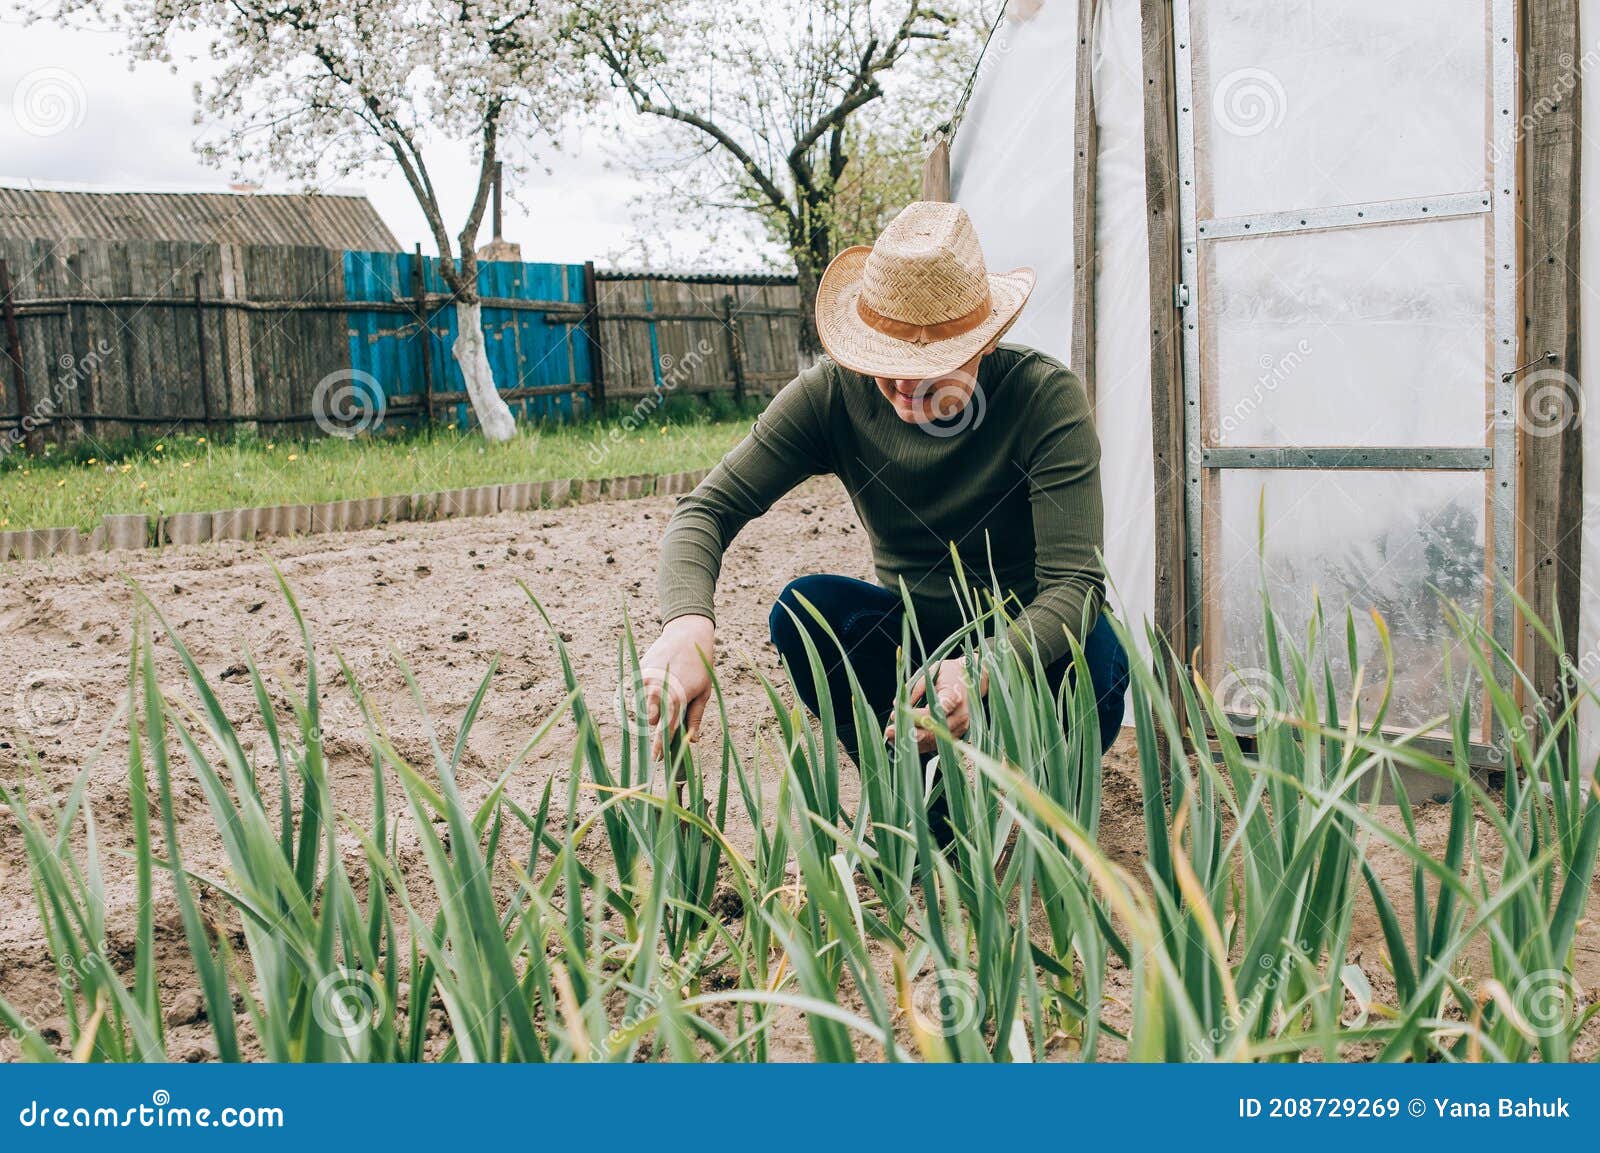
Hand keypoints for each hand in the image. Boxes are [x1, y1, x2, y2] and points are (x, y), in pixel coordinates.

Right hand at [637, 614, 715, 757]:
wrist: (687, 634)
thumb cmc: (700, 665)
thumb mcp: (704, 692)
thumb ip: (695, 717)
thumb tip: (694, 740)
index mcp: (676, 698)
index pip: (665, 730)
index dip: (661, 747)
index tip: (658, 760)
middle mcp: (658, 690)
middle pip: (651, 721)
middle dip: (657, 724)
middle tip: (666, 717)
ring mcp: (646, 680)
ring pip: (642, 707)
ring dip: (651, 708)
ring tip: (666, 694)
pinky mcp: (639, 671)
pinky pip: (638, 692)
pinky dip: (645, 694)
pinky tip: (658, 684)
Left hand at [886, 658, 979, 753]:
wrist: (968, 679)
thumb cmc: (946, 674)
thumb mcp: (929, 672)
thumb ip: (914, 689)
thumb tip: (896, 705)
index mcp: (955, 695)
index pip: (938, 709)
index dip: (919, 715)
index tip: (900, 716)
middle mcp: (961, 715)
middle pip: (935, 729)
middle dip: (911, 732)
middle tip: (889, 731)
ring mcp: (960, 727)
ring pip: (935, 740)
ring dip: (912, 741)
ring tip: (891, 737)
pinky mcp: (957, 735)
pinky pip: (937, 744)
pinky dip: (919, 744)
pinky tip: (903, 741)